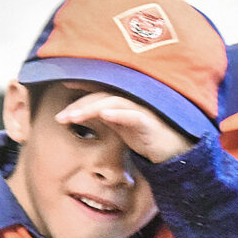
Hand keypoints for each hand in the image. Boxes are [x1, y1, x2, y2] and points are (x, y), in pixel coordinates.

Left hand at [55, 89, 193, 163]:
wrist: (175, 153)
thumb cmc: (148, 137)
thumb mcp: (121, 126)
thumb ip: (105, 116)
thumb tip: (81, 112)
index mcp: (125, 100)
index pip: (101, 88)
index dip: (83, 84)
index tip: (64, 86)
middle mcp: (133, 100)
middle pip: (102, 95)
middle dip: (79, 105)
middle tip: (61, 117)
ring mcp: (142, 109)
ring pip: (113, 101)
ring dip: (91, 108)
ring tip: (74, 118)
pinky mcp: (150, 123)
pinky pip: (133, 115)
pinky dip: (118, 113)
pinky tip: (104, 114)